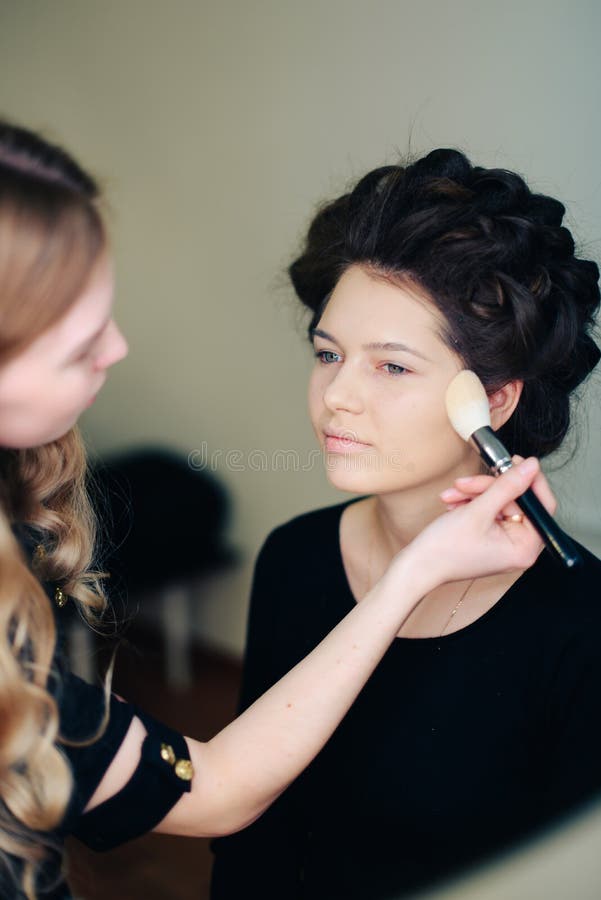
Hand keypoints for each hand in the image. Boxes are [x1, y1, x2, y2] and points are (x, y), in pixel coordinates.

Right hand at [400, 457, 555, 590]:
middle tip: (467, 482)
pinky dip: (471, 503)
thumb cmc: (445, 549)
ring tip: (453, 494)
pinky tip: (454, 504)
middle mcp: (519, 547)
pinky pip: (488, 510)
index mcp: (525, 547)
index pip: (542, 506)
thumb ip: (507, 486)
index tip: (516, 462)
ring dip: (475, 494)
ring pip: (499, 502)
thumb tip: (532, 467)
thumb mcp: (478, 511)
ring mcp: (504, 543)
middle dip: (488, 488)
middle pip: (516, 501)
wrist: (417, 566)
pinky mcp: (490, 538)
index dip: (530, 481)